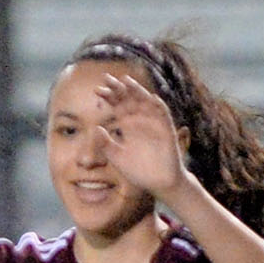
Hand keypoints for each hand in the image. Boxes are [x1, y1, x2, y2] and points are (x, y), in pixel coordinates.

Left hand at [97, 73, 188, 201]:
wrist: (158, 183)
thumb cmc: (138, 171)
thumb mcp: (117, 158)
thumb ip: (107, 145)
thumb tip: (97, 129)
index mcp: (127, 125)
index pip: (117, 105)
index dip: (109, 97)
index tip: (97, 91)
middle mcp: (140, 121)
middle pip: (129, 99)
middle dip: (119, 88)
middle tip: (107, 79)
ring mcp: (153, 123)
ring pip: (145, 102)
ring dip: (137, 92)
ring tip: (127, 82)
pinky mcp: (166, 130)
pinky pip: (163, 115)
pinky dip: (158, 107)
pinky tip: (152, 99)